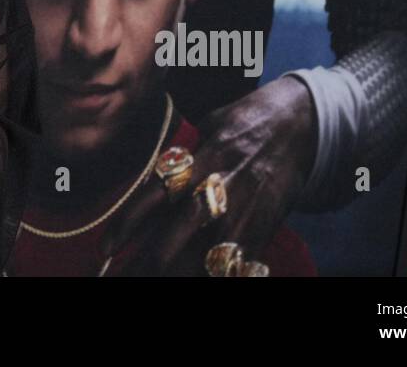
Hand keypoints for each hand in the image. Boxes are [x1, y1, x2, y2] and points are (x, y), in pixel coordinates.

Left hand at [99, 76, 317, 275]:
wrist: (300, 126)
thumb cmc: (245, 124)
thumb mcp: (207, 129)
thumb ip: (181, 160)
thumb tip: (150, 187)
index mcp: (202, 159)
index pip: (155, 196)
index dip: (127, 225)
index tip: (106, 249)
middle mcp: (220, 191)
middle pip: (173, 239)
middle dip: (142, 266)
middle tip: (116, 278)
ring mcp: (243, 218)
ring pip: (200, 262)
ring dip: (170, 276)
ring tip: (142, 281)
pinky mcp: (262, 234)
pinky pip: (233, 269)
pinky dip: (212, 276)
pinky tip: (192, 279)